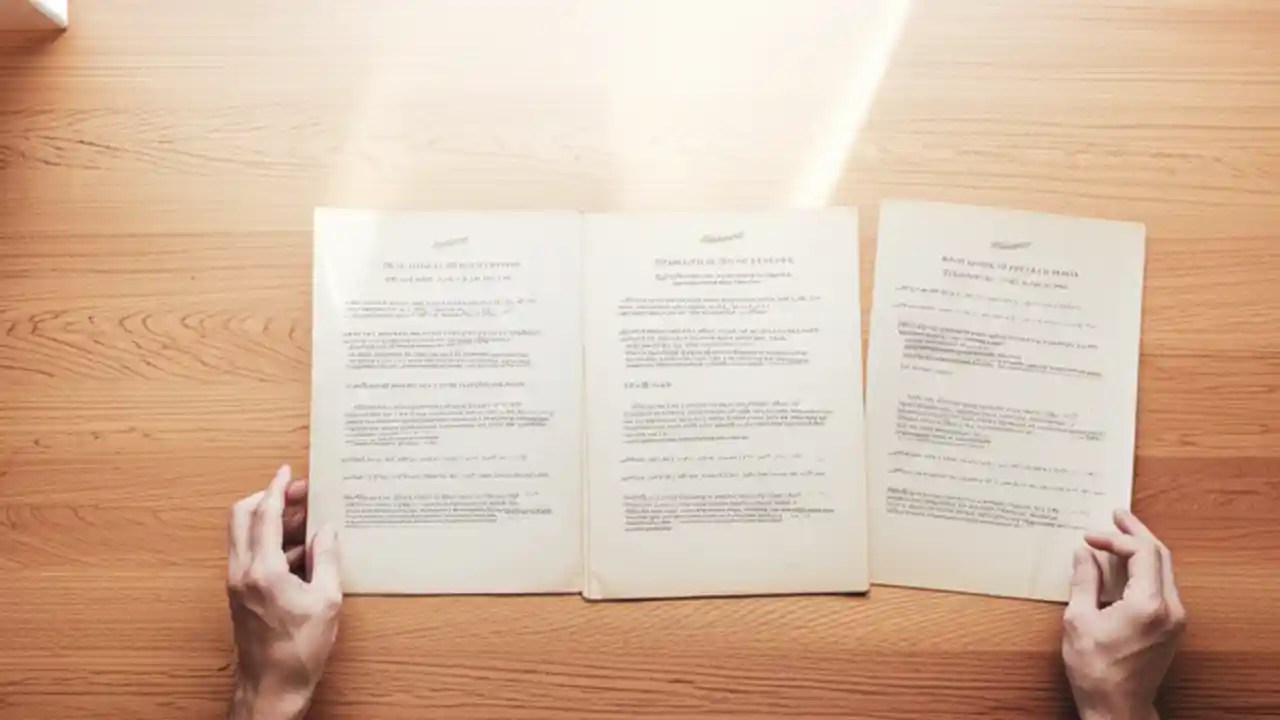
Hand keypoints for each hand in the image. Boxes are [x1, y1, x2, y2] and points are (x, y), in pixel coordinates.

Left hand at [227, 465, 341, 719]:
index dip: (277, 489)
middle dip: (268, 498)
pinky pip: (249, 554)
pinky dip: (270, 542)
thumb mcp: (326, 601)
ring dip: (270, 521)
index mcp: (263, 570)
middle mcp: (242, 572)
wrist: (272, 686)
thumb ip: (328, 559)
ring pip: (243, 534)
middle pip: (242, 517)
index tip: (286, 472)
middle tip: (298, 494)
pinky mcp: (239, 594)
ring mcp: (236, 583)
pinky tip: (300, 551)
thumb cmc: (299, 649)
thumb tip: (328, 530)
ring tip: (306, 521)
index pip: (265, 515)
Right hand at [1063, 509, 1185, 719]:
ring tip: (1120, 535)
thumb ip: (1084, 581)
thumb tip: (1083, 554)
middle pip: (1160, 555)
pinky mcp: (1171, 626)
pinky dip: (1145, 567)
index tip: (1089, 538)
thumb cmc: (1096, 670)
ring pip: (1165, 568)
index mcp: (1148, 605)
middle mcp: (1170, 608)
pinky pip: (1163, 584)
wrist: (1118, 707)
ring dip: (1142, 549)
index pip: (1141, 553)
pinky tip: (1127, 564)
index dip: (1114, 539)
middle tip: (1116, 515)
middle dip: (1136, 533)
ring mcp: (1175, 618)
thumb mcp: (1079, 620)